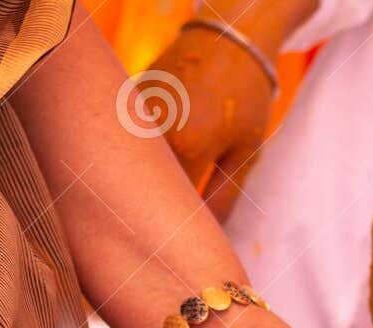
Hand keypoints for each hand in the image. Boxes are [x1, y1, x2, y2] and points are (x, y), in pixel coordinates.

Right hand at [145, 25, 274, 219]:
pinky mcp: (129, 99)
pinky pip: (127, 141)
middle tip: (163, 222)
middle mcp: (155, 131)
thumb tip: (209, 236)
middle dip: (153, 210)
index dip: (174, 228)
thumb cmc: (246, 98)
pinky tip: (147, 157)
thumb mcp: (245, 153)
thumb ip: (223, 199)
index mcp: (188, 147)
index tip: (179, 241)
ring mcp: (137, 112)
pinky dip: (135, 154)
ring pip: (130, 165)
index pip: (169, 206)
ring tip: (154, 190)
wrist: (230, 40)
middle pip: (144, 189)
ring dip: (141, 182)